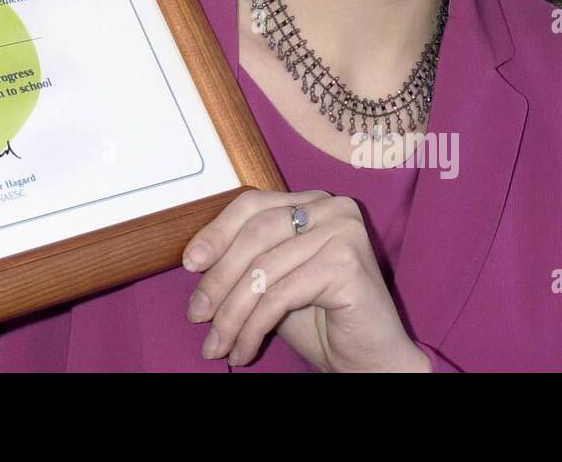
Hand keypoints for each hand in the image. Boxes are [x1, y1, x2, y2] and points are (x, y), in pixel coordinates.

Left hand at [182, 188, 429, 371]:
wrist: (371, 361)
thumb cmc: (321, 320)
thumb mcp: (273, 280)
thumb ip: (244, 260)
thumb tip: (193, 259)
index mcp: (312, 201)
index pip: (252, 205)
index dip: (216, 233)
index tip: (190, 264)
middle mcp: (332, 207)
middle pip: (255, 235)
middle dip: (218, 280)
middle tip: (197, 316)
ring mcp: (343, 231)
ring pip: (264, 270)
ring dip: (232, 314)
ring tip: (217, 345)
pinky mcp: (346, 262)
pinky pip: (280, 294)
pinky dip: (253, 327)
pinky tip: (244, 350)